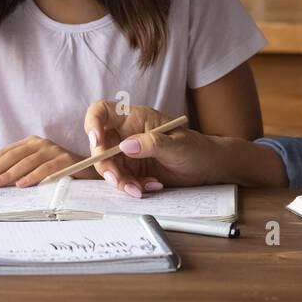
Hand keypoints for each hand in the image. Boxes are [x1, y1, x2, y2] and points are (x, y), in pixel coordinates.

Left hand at [0, 135, 95, 187]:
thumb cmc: (60, 175)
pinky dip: (32, 177)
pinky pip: (46, 169)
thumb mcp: (37, 171)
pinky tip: (21, 185)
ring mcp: (54, 150)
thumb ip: (19, 172)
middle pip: (13, 156)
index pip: (6, 152)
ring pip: (27, 162)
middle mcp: (42, 143)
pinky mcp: (66, 160)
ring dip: (9, 174)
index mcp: (32, 144)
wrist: (91, 174)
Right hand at [84, 100, 225, 197]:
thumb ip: (152, 143)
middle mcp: (127, 134)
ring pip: (108, 167)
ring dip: (121, 182)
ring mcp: (128, 154)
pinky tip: (151, 187)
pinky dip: (132, 187)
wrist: (208, 168)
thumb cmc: (196, 148)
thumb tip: (125, 145)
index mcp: (135, 118)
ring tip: (142, 189)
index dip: (92, 123)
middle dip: (106, 166)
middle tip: (119, 180)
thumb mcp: (177, 145)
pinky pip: (121, 181)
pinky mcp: (132, 171)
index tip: (96, 141)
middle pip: (99, 146)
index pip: (102, 111)